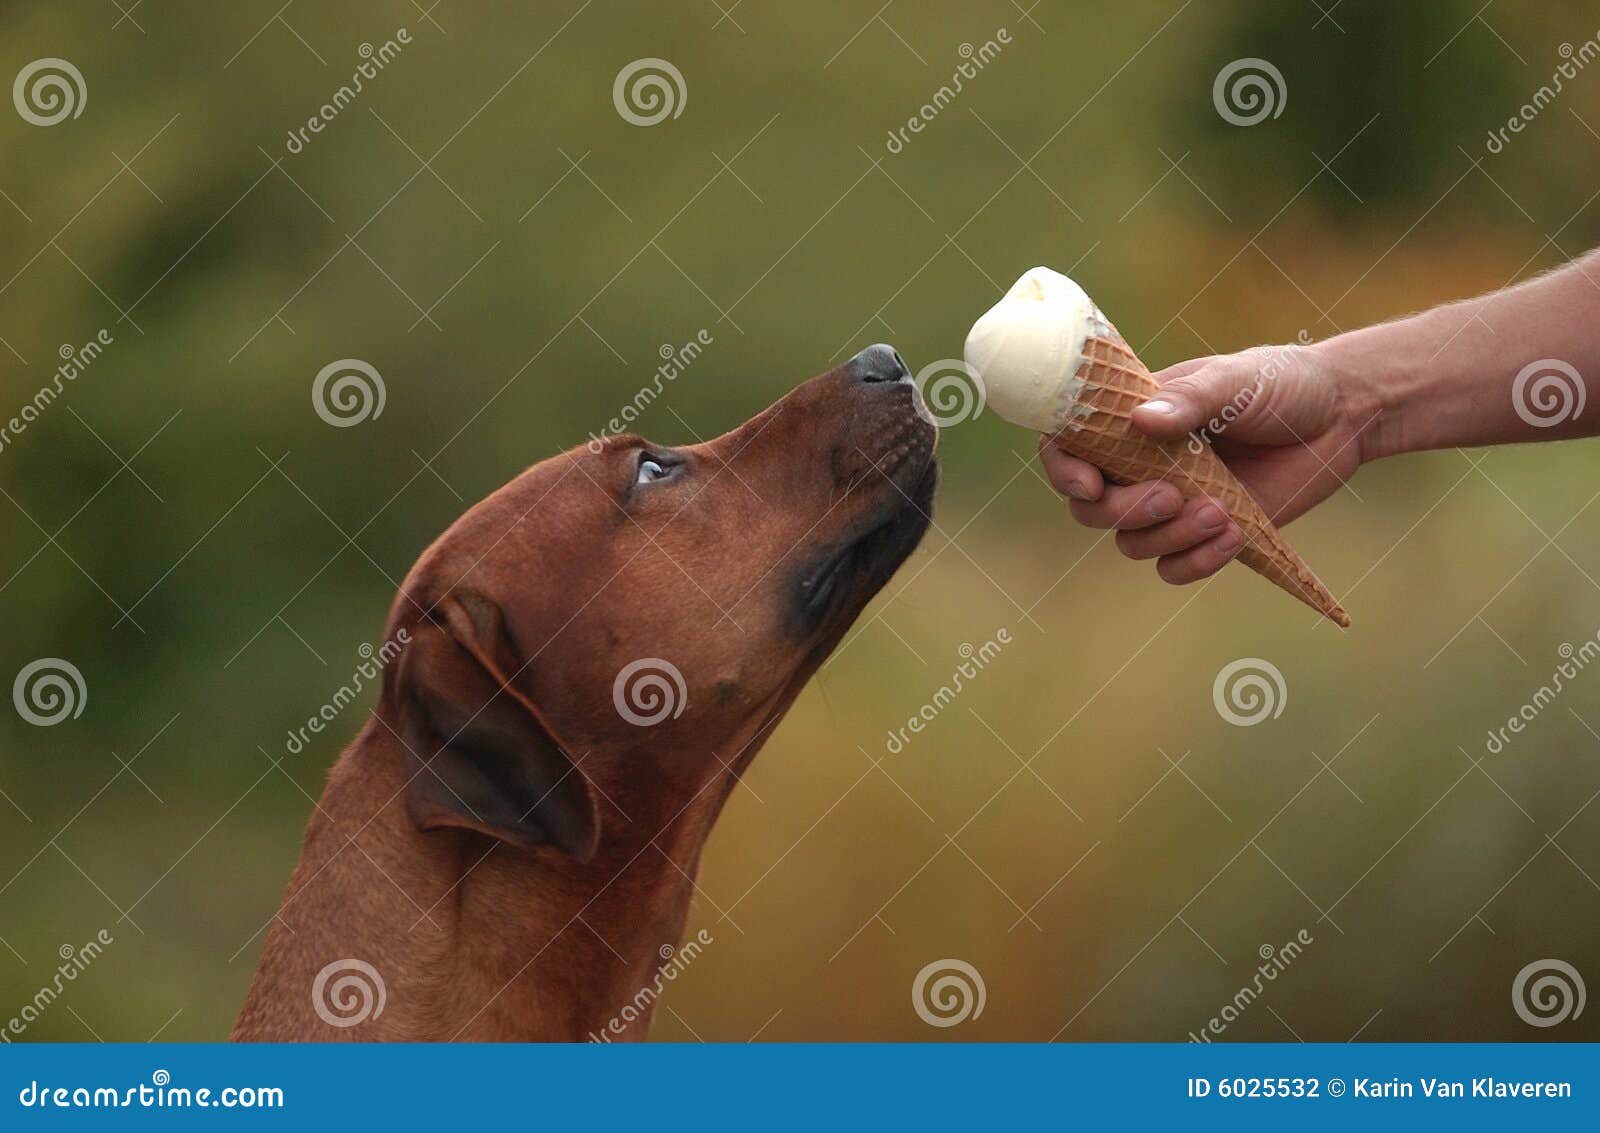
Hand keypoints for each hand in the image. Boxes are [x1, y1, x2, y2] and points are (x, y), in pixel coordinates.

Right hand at [1039, 342, 1369, 584]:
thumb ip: (1191, 400)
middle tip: (1172, 496)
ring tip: (1222, 512)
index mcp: (1131, 421)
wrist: (1342, 415)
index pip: (1069, 447)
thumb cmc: (1281, 383)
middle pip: (1093, 508)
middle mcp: (1142, 466)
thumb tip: (1142, 422)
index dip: (1063, 470)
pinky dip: (1197, 562)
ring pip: (1133, 543)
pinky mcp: (1207, 535)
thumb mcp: (1236, 379)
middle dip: (1122, 511)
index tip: (1089, 484)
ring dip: (1170, 536)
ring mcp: (1173, 503)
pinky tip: (1235, 536)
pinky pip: (1174, 568)